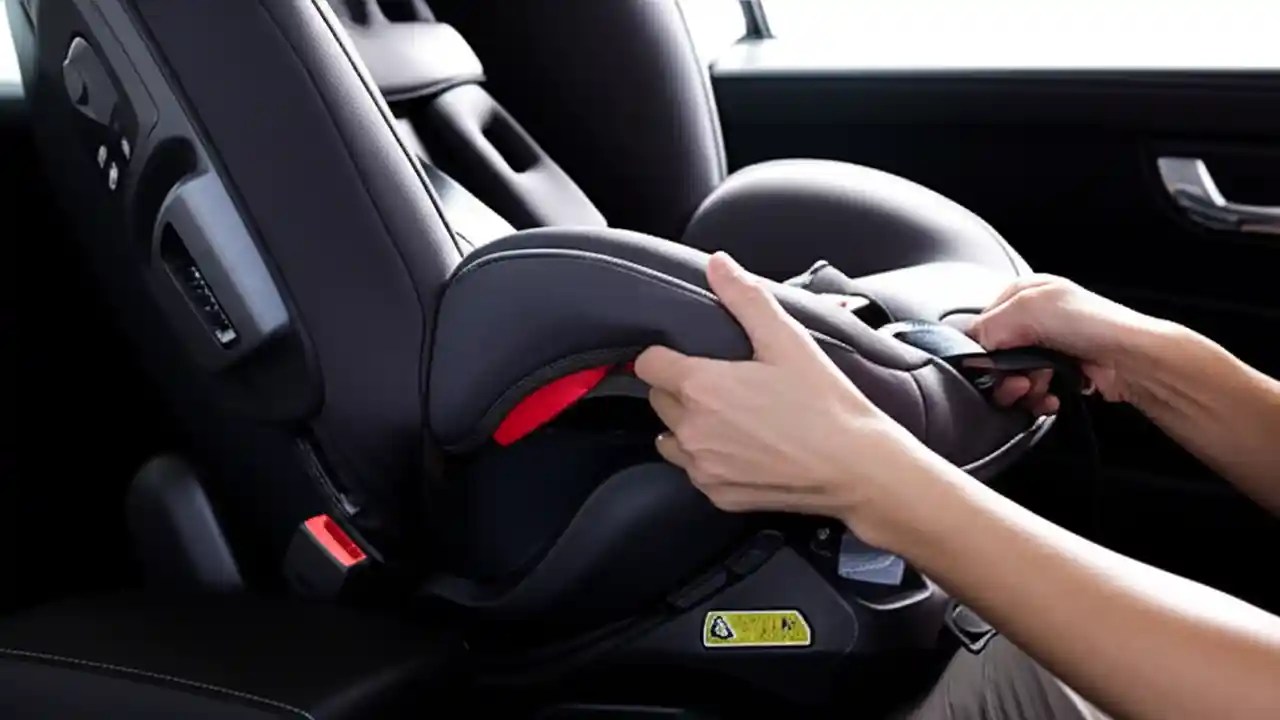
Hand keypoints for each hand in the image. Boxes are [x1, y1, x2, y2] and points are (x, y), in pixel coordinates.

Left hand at [633, 252, 934, 540]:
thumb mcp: (787, 340)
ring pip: (670, 438)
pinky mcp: (718, 495)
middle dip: (679, 387)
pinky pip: (694, 471)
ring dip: (687, 425)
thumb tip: (717, 264)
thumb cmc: (825, 404)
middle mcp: (692, 431)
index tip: (688, 354)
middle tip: (721, 382)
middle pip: (658, 399)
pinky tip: (741, 446)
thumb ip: (745, 298)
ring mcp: (703, 467)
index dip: (665, 354)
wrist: (857, 468)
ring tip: (728, 416)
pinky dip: (707, 458)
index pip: (647, 363)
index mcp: (700, 387)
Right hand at [970, 274, 1165, 413]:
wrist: (1134, 359)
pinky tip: (1049, 398)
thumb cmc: (1091, 324)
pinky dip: (1036, 399)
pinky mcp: (1058, 371)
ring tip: (1039, 390)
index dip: (983, 351)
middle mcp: (1032, 318)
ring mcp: (1046, 346)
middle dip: (1004, 376)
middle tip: (1019, 383)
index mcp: (1021, 293)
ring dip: (1021, 390)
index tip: (993, 369)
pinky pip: (1032, 392)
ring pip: (1011, 377)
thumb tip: (972, 354)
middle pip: (994, 356)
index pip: (980, 326)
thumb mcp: (1029, 308)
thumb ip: (988, 326)